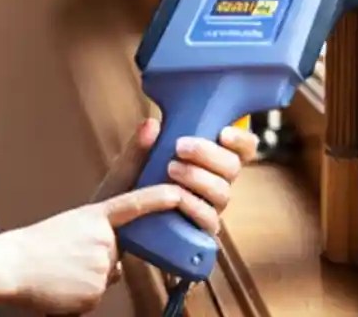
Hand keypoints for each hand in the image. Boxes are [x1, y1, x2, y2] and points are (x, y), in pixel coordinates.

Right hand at [0, 183, 191, 314]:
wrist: (9, 267)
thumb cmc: (35, 246)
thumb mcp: (70, 229)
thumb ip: (97, 237)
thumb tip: (115, 264)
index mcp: (93, 216)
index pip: (134, 204)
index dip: (159, 198)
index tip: (179, 194)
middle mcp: (102, 239)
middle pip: (116, 252)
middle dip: (97, 257)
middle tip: (66, 256)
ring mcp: (100, 266)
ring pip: (105, 276)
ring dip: (87, 278)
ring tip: (60, 272)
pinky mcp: (95, 292)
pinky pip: (95, 296)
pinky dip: (79, 296)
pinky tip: (60, 286)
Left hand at [91, 117, 260, 237]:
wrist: (115, 231)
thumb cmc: (129, 192)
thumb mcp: (130, 167)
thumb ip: (140, 146)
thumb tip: (151, 124)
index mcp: (208, 163)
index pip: (242, 150)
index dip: (241, 140)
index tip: (222, 132)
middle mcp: (214, 186)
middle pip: (233, 168)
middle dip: (209, 154)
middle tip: (180, 147)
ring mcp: (209, 210)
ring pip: (223, 193)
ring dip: (200, 177)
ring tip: (171, 168)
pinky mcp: (200, 233)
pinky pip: (209, 221)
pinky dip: (195, 206)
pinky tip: (179, 198)